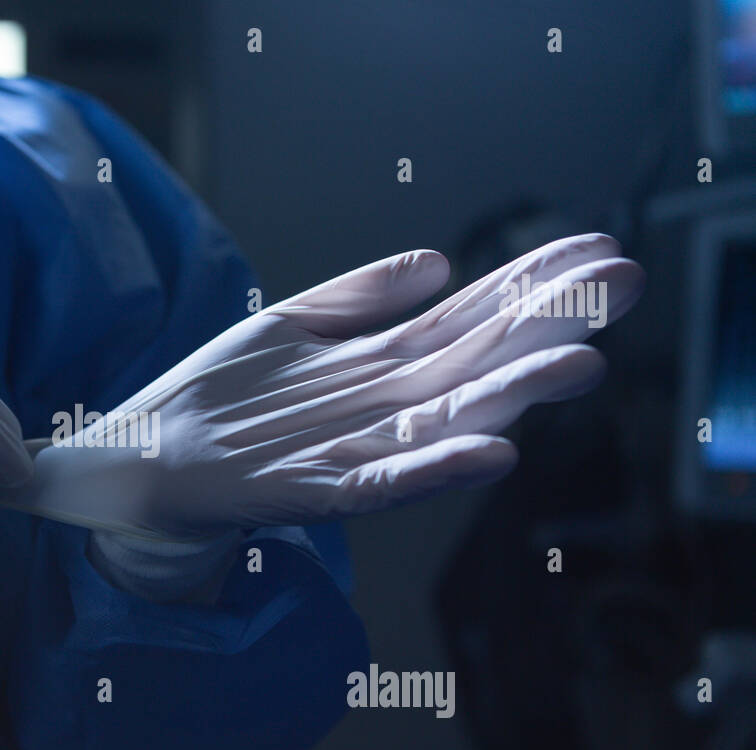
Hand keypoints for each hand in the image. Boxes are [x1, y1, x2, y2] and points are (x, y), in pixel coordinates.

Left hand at [0, 234, 644, 540]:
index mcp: (377, 365)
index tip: (593, 250)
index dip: (529, 284)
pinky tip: (486, 450)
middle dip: (545, 324)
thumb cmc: (217, 397)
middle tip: (620, 285)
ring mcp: (348, 450)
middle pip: (473, 360)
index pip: (468, 316)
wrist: (139, 456)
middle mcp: (378, 407)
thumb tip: (437, 260)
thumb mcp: (289, 326)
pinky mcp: (306, 490)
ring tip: (576, 363)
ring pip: (442, 419)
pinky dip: (430, 468)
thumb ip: (360, 296)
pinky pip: (378, 481)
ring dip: (510, 394)